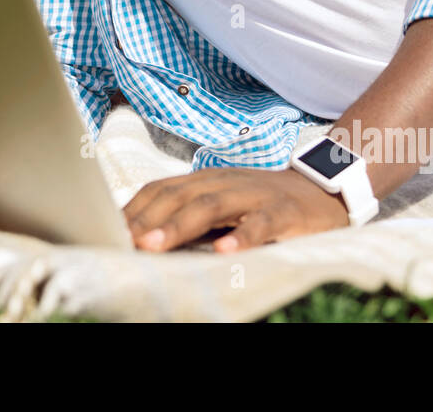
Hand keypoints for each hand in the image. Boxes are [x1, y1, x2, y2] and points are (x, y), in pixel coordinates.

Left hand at [123, 167, 351, 252]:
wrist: (323, 188)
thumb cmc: (261, 203)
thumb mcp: (223, 205)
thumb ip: (190, 218)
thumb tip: (145, 242)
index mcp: (205, 181)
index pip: (161, 189)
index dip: (135, 209)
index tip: (108, 230)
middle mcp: (224, 182)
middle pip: (178, 195)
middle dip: (148, 219)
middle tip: (123, 242)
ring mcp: (253, 195)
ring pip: (211, 205)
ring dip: (180, 225)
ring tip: (155, 246)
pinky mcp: (284, 212)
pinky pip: (261, 223)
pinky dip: (242, 236)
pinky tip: (226, 252)